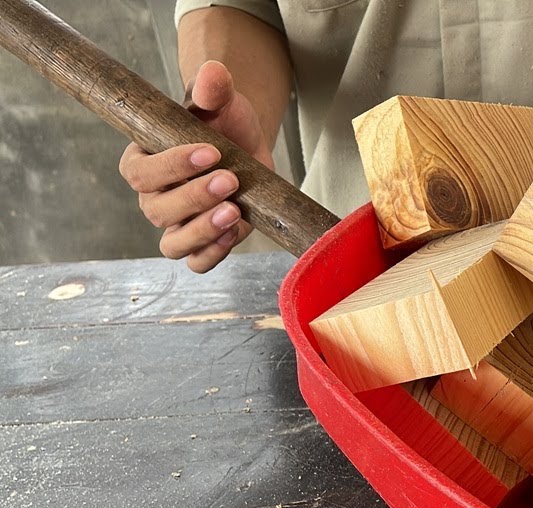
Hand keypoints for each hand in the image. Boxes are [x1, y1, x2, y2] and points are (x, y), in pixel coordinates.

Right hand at [118, 61, 272, 272]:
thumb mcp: (219, 102)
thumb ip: (212, 89)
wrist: (244, 143)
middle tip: (229, 179)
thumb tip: (213, 73)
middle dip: (194, 197)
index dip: (173, 166)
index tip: (211, 151)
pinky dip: (212, 255)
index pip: (141, 173)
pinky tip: (234, 233)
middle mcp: (152, 197)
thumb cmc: (221, 122)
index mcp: (142, 161)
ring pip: (174, 243)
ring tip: (233, 212)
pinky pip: (196, 262)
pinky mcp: (202, 241)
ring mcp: (176, 224)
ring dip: (202, 231)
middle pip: (157, 210)